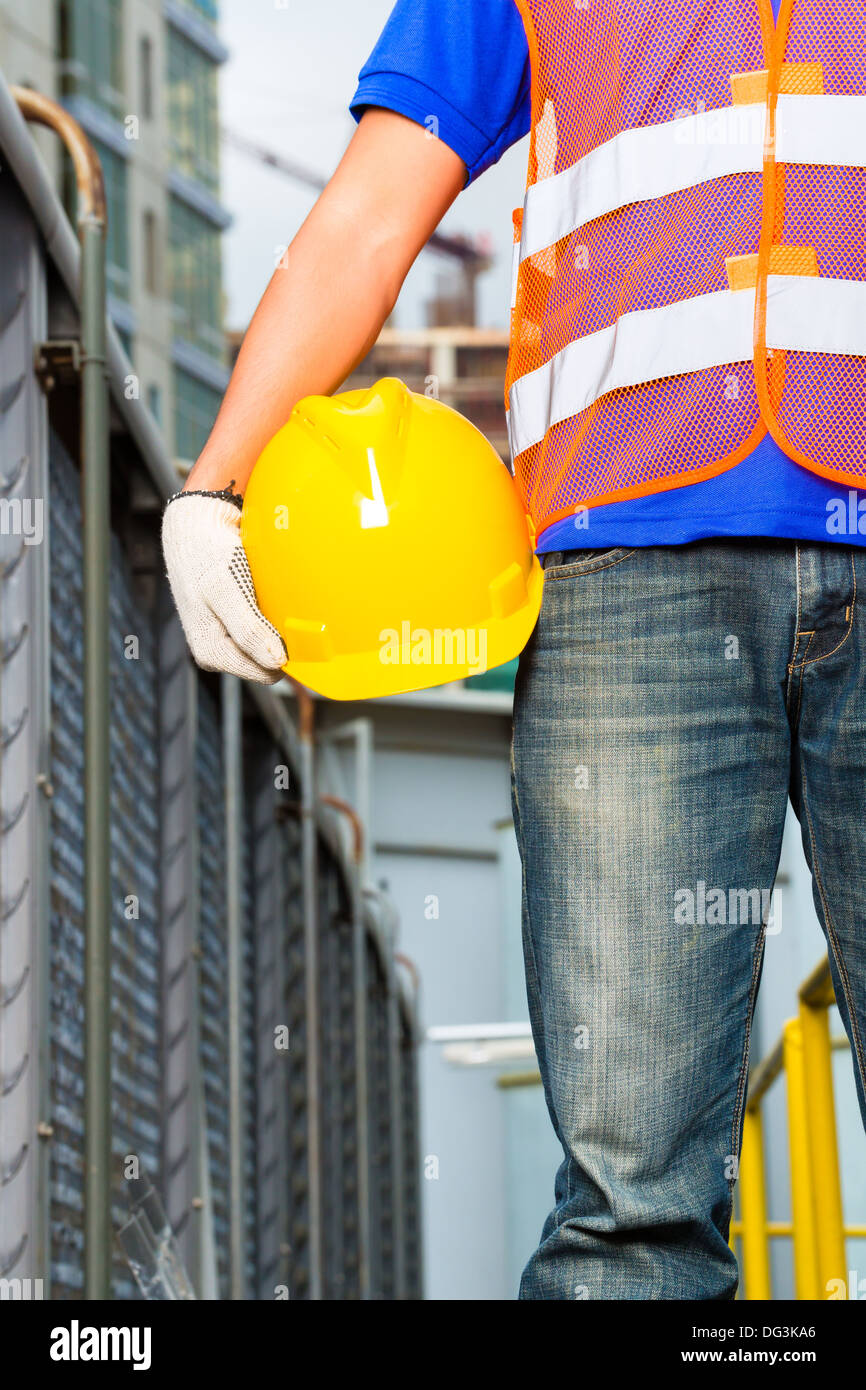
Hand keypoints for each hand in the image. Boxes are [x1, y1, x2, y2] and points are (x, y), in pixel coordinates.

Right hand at [161, 484, 286, 683]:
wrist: (195, 524)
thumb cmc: (204, 554)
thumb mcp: (224, 591)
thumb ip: (248, 630)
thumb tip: (276, 663)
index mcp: (211, 652)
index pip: (265, 673)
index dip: (285, 656)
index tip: (296, 629)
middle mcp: (219, 649)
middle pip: (268, 661)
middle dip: (280, 640)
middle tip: (280, 606)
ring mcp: (228, 634)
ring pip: (270, 644)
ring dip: (278, 625)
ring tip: (270, 597)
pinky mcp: (237, 619)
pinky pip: (267, 626)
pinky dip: (274, 613)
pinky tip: (268, 594)